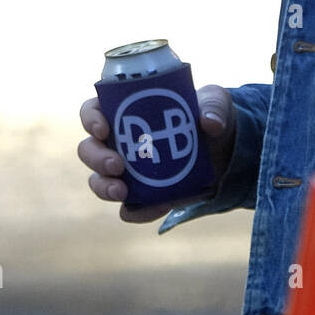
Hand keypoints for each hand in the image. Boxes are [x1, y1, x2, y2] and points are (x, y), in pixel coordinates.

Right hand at [78, 85, 235, 223]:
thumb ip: (214, 106)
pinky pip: (130, 210)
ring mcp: (126, 172)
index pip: (92, 111)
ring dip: (104, 187)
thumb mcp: (215, 101)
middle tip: (117, 164)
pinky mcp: (142, 197)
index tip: (103, 128)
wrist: (226, 147)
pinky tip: (153, 208)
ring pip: (99, 181)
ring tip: (121, 191)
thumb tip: (209, 123)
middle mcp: (117, 142)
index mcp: (124, 111)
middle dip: (96, 158)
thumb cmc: (208, 114)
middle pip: (89, 150)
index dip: (90, 119)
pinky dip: (137, 212)